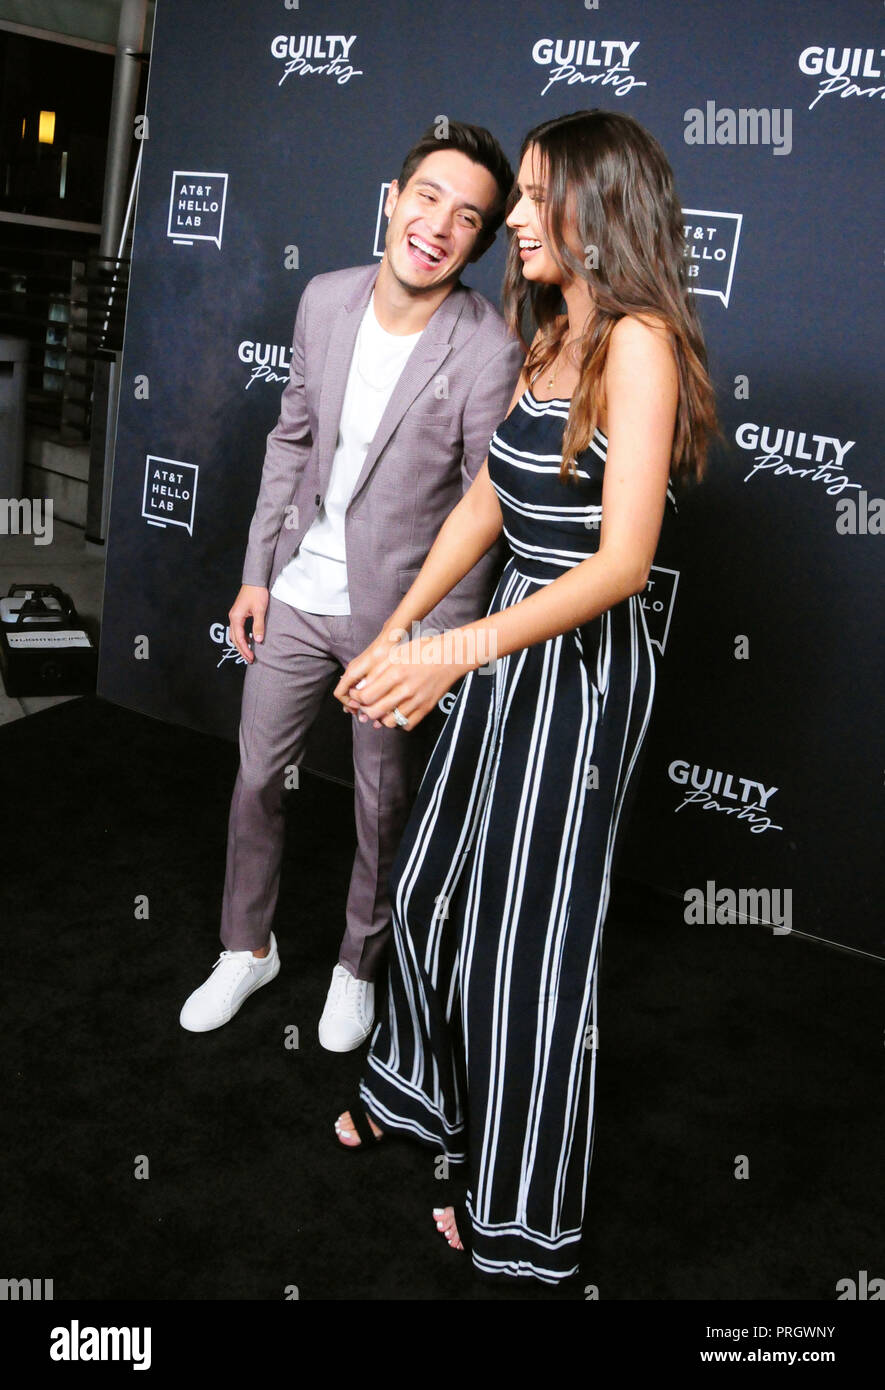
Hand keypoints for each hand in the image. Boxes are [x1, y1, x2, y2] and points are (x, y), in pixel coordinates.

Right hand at [229, 584, 268, 662]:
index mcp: (236, 617)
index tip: (251, 658)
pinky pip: (238, 629)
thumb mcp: (260, 610)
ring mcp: (235, 615)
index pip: (239, 639)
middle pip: (234, 638)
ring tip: (249, 652)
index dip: (245, 649)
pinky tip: (250, 640)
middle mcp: (233, 617)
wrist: (255, 580)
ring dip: (241, 644)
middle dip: (242, 650)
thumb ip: (258, 626)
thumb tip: (258, 641)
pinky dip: (242, 637)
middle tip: (250, 659)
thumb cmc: (257, 593)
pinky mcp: (239, 613)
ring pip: (235, 634)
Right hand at [334, 629, 406, 717]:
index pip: (340, 694)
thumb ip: (366, 686)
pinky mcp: (364, 672)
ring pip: (353, 691)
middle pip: (346, 695)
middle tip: (364, 717)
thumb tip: (358, 701)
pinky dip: (364, 696)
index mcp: (351, 673)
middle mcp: (351, 673)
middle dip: (354, 707)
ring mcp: (357, 672)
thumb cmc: (384, 654)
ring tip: (370, 712)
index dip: (348, 704)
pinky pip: (359, 686)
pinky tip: (375, 702)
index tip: (359, 710)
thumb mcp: (376, 672)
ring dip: (360, 703)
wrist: (389, 640)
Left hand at [338, 633, 465, 731]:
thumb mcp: (396, 653)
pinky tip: (396, 711)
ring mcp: (417, 701)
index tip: (355, 694)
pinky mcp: (426, 708)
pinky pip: (406, 725)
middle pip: (374, 712)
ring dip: (380, 718)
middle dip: (364, 710)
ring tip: (380, 708)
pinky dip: (398, 722)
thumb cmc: (424, 650)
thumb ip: (377, 671)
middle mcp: (405, 690)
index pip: (366, 696)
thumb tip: (361, 686)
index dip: (356, 697)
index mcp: (395, 674)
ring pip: (389, 722)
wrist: (451, 656)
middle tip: (364, 703)